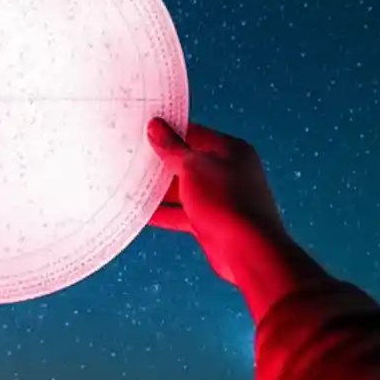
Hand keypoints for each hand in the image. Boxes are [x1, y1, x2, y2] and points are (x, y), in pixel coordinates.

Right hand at [145, 118, 286, 284]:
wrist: (249, 252)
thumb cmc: (228, 202)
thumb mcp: (194, 168)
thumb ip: (173, 149)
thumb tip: (157, 127)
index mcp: (231, 151)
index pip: (195, 133)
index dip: (169, 131)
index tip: (144, 130)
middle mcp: (228, 172)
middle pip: (188, 162)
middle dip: (161, 162)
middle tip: (132, 156)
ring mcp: (220, 199)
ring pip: (184, 190)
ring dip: (160, 190)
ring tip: (131, 183)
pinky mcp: (211, 222)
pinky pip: (183, 214)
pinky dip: (165, 213)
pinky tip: (143, 212)